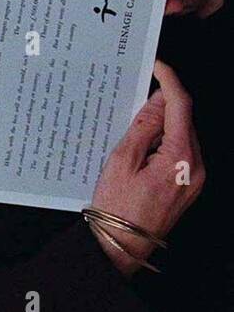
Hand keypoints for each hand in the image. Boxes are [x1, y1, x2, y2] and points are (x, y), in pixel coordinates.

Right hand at [90, 61, 204, 276]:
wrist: (121, 244)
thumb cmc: (116, 206)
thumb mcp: (122, 159)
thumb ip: (143, 126)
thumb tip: (157, 99)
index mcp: (181, 158)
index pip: (181, 107)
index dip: (169, 82)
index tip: (157, 66)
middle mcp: (195, 167)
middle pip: (184, 121)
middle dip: (162, 103)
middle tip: (134, 93)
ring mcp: (194, 178)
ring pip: (181, 136)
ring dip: (160, 123)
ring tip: (130, 122)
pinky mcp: (187, 186)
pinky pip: (179, 152)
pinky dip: (161, 141)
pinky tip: (140, 143)